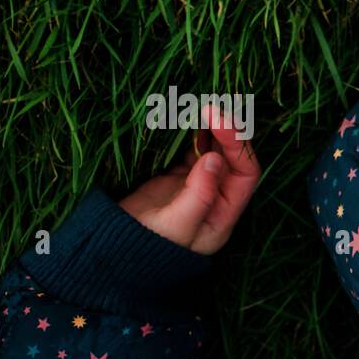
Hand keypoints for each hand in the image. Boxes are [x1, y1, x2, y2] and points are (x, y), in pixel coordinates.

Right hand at [119, 104, 260, 254]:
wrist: (113, 252)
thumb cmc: (147, 245)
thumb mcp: (176, 224)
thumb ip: (199, 194)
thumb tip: (214, 158)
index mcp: (224, 214)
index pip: (245, 173)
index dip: (237, 144)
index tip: (218, 120)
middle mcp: (217, 199)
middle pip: (234, 159)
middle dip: (226, 131)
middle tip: (208, 106)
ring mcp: (197, 187)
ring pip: (214, 152)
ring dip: (211, 129)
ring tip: (201, 107)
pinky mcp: (177, 179)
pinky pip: (192, 152)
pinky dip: (192, 135)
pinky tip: (188, 119)